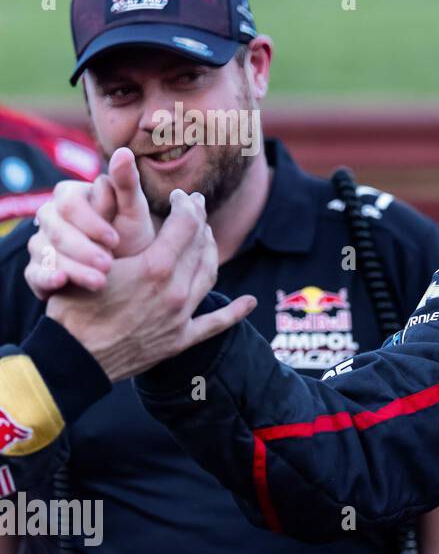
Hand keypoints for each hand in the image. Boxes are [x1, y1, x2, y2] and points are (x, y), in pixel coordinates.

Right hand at [26, 147, 156, 299]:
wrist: (131, 269)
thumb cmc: (132, 234)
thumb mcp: (134, 210)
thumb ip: (127, 183)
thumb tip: (124, 151)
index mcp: (71, 196)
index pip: (69, 204)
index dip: (92, 222)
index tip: (116, 239)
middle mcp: (51, 217)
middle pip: (55, 229)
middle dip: (83, 248)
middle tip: (108, 265)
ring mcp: (42, 242)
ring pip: (46, 252)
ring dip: (72, 267)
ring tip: (100, 281)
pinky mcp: (40, 268)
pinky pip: (34, 273)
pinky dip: (45, 278)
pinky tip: (61, 282)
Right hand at [45, 189, 255, 382]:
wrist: (73, 356)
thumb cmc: (73, 305)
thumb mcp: (93, 261)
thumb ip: (115, 234)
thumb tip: (118, 199)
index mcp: (155, 267)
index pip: (185, 225)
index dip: (186, 205)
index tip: (181, 196)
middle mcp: (175, 290)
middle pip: (200, 247)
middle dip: (200, 223)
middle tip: (197, 208)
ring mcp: (181, 316)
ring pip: (209, 276)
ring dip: (211, 253)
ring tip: (208, 237)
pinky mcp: (180, 339)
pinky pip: (215, 324)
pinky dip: (235, 312)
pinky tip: (250, 302)